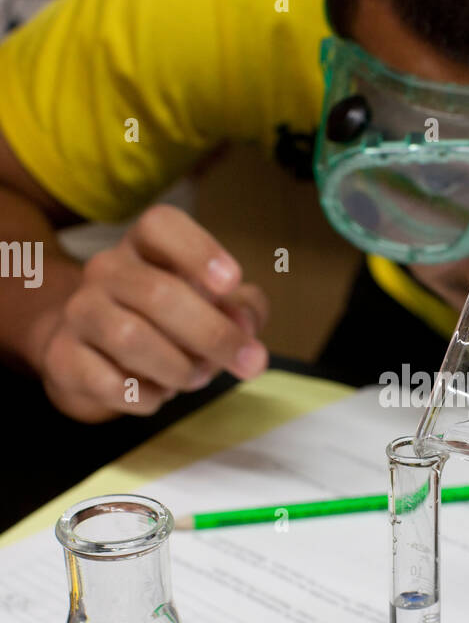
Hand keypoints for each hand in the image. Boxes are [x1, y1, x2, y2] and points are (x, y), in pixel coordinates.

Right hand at [38, 204, 268, 420]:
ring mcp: (79, 311)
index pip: (161, 225)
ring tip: (196, 378)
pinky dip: (146, 396)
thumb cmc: (168, 322)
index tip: (231, 282)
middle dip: (213, 334)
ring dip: (179, 368)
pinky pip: (108, 382)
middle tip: (250, 363)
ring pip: (130, 338)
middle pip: (157, 293)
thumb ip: (243, 309)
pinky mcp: (63, 356)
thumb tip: (246, 324)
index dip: (199, 251)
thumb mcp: (214, 306)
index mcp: (145, 244)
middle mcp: (106, 269)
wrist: (94, 352)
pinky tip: (158, 394)